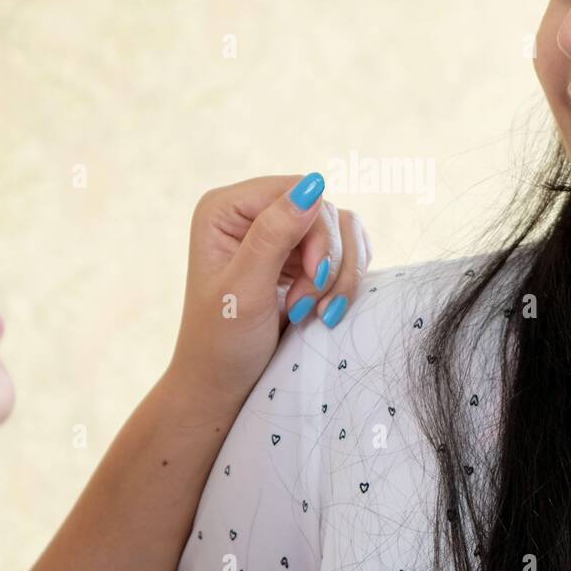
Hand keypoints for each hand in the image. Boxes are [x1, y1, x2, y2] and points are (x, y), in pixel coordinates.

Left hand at [164, 172, 372, 405]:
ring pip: (344, 230)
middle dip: (326, 262)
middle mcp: (253, 213)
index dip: (316, 233)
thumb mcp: (245, 290)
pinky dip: (346, 280)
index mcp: (225, 210)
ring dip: (340, 275)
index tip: (312, 280)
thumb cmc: (222, 343)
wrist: (225, 386)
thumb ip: (274, 236)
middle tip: (306, 307)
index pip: (296, 192)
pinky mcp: (302, 256)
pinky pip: (349, 250)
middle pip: (324, 211)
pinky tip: (325, 309)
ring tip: (316, 313)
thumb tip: (314, 184)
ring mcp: (280, 234)